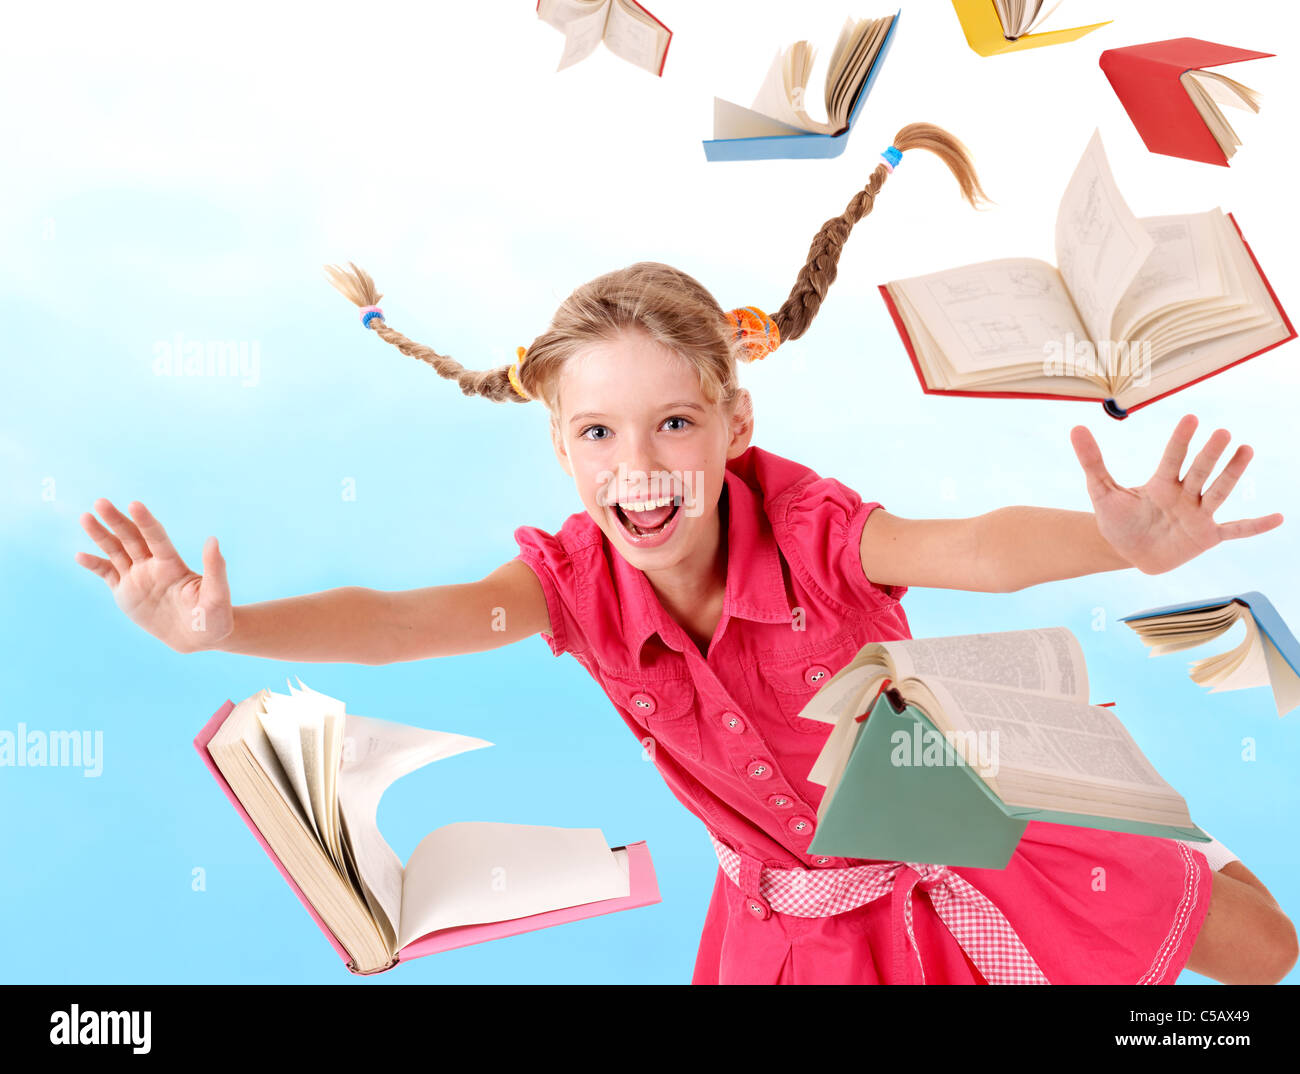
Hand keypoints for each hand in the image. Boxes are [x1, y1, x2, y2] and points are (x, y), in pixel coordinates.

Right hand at [76, 499, 232, 652]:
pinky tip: (80, 555)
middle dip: (117, 520)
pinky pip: (107, 575)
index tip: (134, 504)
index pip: (156, 538)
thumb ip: (215, 568)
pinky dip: (94, 565)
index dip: (145, 522)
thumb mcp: (218, 594)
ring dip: (101, 535)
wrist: (198, 638)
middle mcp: (152, 566)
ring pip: (115, 551)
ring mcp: (137, 577)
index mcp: (173, 564)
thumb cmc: (214, 617)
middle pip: (132, 538)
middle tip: (101, 502)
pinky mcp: (126, 593)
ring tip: (85, 517)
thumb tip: (213, 539)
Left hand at [1070, 415, 1282, 574]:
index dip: (1180, 441)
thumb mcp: (1101, 491)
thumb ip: (1092, 460)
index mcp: (1160, 483)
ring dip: (1231, 474)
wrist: (1125, 551)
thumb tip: (1075, 427)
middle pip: (1198, 471)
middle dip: (1209, 455)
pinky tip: (1278, 518)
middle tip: (1222, 433)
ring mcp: (1198, 514)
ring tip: (1246, 450)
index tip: (1191, 418)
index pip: (1172, 458)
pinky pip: (1235, 530)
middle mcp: (1183, 494)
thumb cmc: (1116, 519)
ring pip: (1217, 492)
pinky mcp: (1206, 536)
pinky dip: (1255, 527)